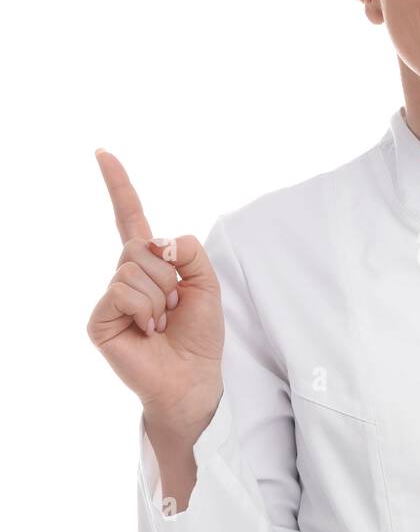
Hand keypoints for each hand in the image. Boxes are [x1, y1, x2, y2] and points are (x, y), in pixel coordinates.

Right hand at [86, 151, 223, 430]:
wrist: (195, 378)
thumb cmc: (199, 336)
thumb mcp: (206, 283)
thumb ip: (186, 251)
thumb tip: (154, 242)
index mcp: (150, 265)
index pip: (131, 218)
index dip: (119, 186)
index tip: (102, 153)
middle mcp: (125, 276)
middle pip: (141, 246)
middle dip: (169, 275)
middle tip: (175, 308)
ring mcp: (110, 298)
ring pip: (134, 269)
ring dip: (161, 297)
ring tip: (162, 323)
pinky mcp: (100, 320)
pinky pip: (123, 292)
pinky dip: (145, 310)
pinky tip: (149, 332)